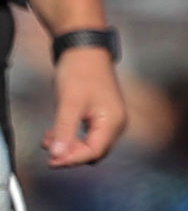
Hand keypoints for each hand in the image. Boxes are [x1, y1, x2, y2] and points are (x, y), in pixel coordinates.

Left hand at [43, 46, 125, 166]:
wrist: (85, 50)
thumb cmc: (81, 72)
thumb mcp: (69, 103)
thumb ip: (64, 131)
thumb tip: (58, 155)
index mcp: (113, 121)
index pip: (94, 152)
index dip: (71, 159)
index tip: (51, 160)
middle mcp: (116, 122)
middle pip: (93, 151)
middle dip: (70, 153)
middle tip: (49, 148)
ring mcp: (110, 119)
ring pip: (89, 144)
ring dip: (69, 146)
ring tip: (50, 139)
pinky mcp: (102, 115)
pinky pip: (88, 135)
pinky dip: (72, 137)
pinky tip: (57, 133)